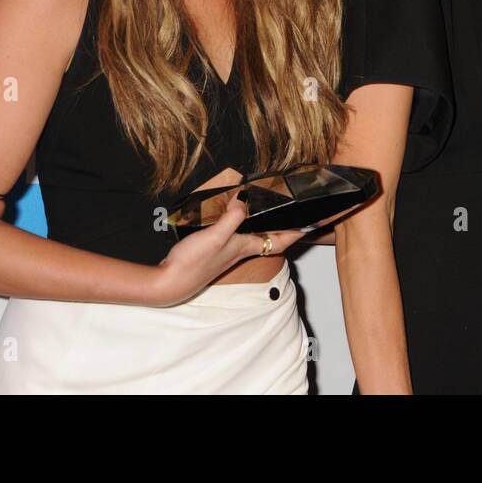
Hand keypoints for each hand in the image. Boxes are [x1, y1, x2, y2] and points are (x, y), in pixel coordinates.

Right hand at [150, 198, 307, 306]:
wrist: (169, 283)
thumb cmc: (193, 264)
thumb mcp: (215, 236)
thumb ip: (232, 217)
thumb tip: (245, 198)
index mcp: (245, 247)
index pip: (279, 241)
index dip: (296, 232)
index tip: (312, 224)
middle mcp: (240, 250)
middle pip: (269, 238)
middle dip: (283, 227)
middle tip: (292, 214)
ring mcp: (227, 251)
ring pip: (253, 237)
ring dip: (263, 225)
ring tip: (269, 211)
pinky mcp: (213, 251)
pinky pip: (236, 235)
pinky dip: (241, 224)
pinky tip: (234, 217)